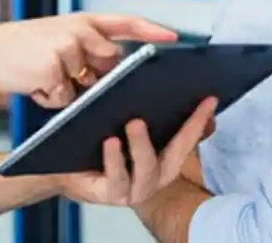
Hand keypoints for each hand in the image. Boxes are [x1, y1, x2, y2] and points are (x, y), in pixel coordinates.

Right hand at [0, 13, 177, 107]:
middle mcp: (76, 30)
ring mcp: (66, 49)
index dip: (150, 30)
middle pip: (108, 64)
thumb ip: (84, 50)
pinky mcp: (53, 68)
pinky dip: (48, 98)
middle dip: (92, 77)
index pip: (124, 23)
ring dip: (65, 90)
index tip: (174, 38)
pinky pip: (64, 98)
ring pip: (84, 86)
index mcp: (79, 21)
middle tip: (60, 72)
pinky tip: (31, 83)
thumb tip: (108, 72)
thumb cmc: (17, 50)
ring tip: (38, 75)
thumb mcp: (54, 40)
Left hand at [57, 96, 218, 205]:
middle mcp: (155, 175)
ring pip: (147, 168)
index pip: (186, 137)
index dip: (199, 119)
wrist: (62, 169)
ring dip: (142, 145)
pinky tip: (110, 142)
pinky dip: (114, 160)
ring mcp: (136, 188)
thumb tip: (153, 77)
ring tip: (134, 122)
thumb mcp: (117, 122)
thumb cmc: (94, 143)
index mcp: (160, 157)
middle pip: (177, 153)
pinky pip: (117, 179)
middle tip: (188, 105)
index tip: (209, 98)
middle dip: (186, 130)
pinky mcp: (113, 194)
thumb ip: (139, 109)